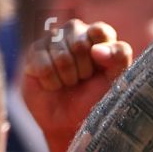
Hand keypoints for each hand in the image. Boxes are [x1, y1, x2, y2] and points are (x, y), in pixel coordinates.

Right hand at [23, 19, 132, 151]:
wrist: (70, 120)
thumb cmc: (96, 97)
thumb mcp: (116, 78)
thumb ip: (118, 57)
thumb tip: (96, 49)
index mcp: (99, 35)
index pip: (100, 31)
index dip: (101, 52)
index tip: (99, 66)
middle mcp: (75, 32)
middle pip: (79, 44)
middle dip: (83, 70)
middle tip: (83, 79)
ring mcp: (53, 40)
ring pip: (61, 56)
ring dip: (67, 78)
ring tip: (68, 82)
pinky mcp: (34, 52)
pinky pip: (43, 66)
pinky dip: (51, 82)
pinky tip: (53, 84)